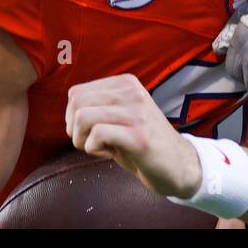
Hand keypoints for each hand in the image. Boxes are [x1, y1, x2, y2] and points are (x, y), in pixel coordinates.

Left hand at [66, 74, 201, 198]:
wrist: (178, 164)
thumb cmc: (142, 141)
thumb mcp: (122, 114)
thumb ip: (100, 106)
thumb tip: (70, 110)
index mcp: (126, 83)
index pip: (76, 92)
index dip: (73, 117)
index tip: (91, 131)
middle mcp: (132, 92)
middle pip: (77, 103)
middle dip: (74, 128)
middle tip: (90, 142)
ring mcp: (137, 113)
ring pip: (83, 117)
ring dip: (81, 139)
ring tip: (98, 148)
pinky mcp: (139, 136)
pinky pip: (97, 135)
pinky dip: (93, 149)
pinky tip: (109, 154)